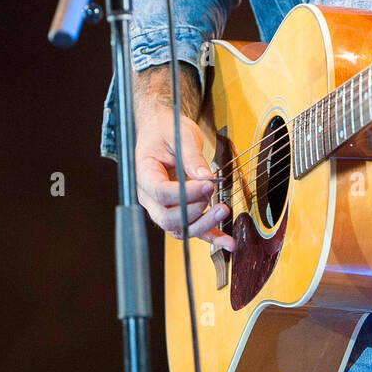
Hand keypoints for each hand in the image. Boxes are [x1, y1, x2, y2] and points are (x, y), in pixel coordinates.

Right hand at [134, 107, 233, 251]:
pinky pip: (192, 228)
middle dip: (194, 210)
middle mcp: (149, 196)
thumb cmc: (166, 130)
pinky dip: (210, 236)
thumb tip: (206, 177)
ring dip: (203, 226)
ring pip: (179, 228)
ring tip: (223, 211)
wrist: (161, 130)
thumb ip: (191, 156)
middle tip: (213, 194)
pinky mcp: (178, 210)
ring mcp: (162, 206)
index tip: (208, 185)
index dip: (185, 193)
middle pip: (168, 217)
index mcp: (144, 173)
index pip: (161, 192)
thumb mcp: (180, 134)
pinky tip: (227, 242)